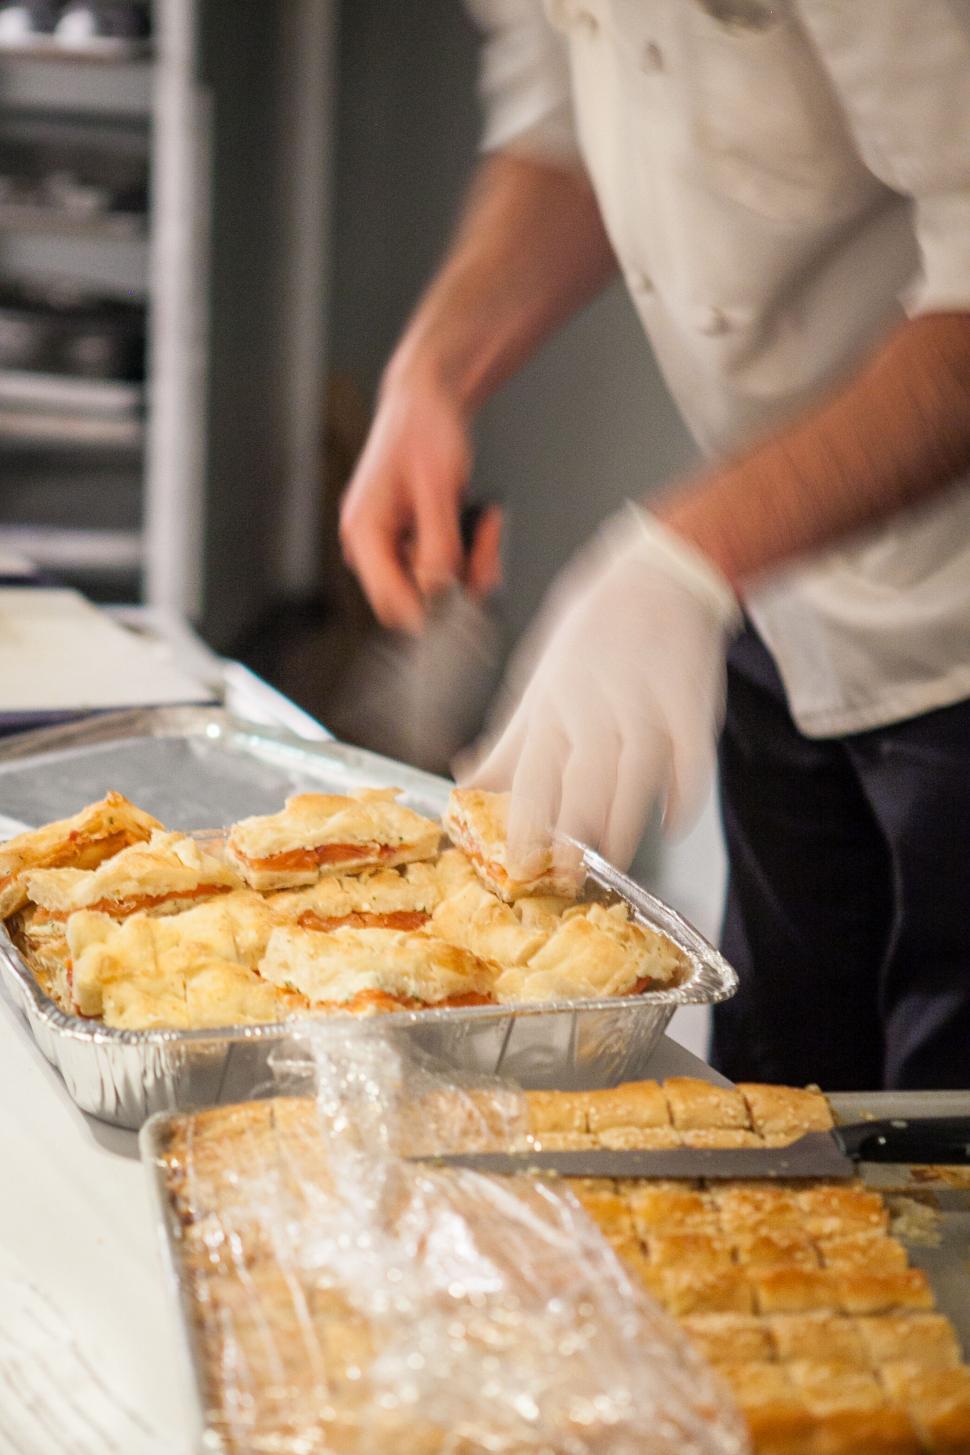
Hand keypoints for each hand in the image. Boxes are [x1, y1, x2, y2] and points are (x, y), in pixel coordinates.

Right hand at [339, 363, 501, 631]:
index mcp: (364, 533)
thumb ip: (437, 544)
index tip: (469, 595)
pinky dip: (472, 554)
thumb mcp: (436, 487)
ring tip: (486, 522)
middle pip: (417, 602)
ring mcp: (395, 548)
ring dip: (472, 565)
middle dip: (458, 583)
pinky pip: (447, 571)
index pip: (390, 601)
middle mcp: (373, 548)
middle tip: (485, 545)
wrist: (428, 402)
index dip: (432, 608)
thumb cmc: (422, 429)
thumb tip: (441, 594)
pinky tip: (482, 522)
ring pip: (438, 590)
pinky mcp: (415, 546)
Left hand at [460, 505, 741, 871]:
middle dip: (568, 837)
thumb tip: (465, 777)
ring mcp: (643, 708)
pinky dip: (683, 794)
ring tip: (613, 863)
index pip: (530, 776)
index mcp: (551, 707)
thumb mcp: (535, 679)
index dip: (521, 824)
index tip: (515, 864)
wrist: (656, 575)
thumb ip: (507, 737)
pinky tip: (674, 821)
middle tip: (561, 877)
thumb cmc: (592, 630)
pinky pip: (690, 758)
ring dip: (622, 827)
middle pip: (579, 785)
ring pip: (631, 779)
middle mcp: (593, 711)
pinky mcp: (689, 706)